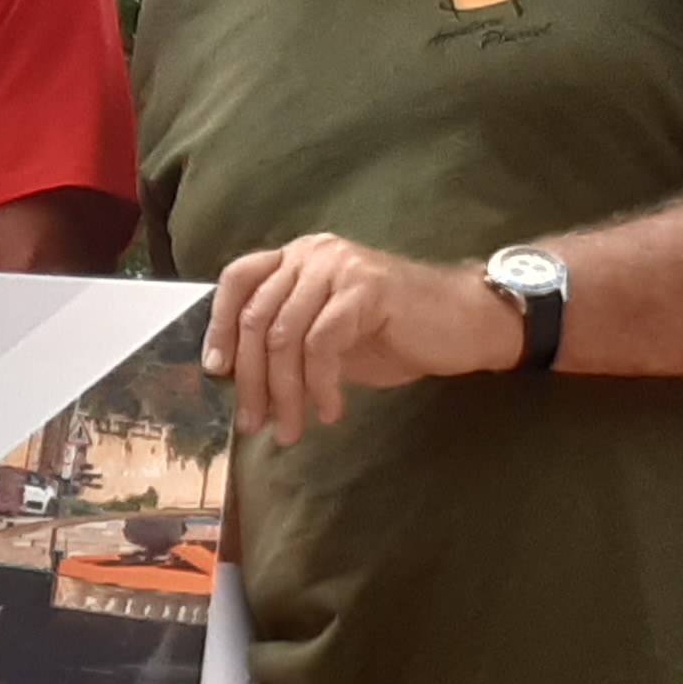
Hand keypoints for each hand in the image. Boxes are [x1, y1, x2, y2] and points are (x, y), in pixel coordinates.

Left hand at [202, 234, 520, 441]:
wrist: (465, 323)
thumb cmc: (396, 334)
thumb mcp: (328, 338)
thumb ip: (287, 345)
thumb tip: (240, 381)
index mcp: (299, 258)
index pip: (239, 279)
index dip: (219, 324)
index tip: (216, 370)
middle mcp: (313, 254)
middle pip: (257, 317)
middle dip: (251, 380)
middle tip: (254, 424)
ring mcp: (339, 267)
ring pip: (285, 336)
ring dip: (284, 393)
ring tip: (292, 430)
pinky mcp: (365, 289)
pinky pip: (321, 344)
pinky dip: (320, 385)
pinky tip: (331, 410)